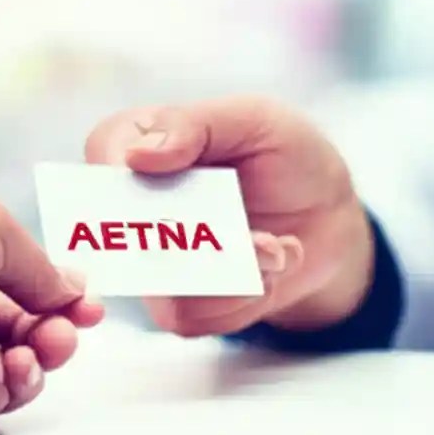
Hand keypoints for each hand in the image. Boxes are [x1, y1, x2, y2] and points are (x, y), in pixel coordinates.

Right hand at [84, 97, 373, 336]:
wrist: (329, 219)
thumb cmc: (287, 156)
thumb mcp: (254, 120)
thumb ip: (193, 126)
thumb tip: (136, 155)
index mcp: (140, 144)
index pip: (104, 150)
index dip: (128, 167)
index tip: (183, 172)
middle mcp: (135, 207)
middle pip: (125, 226)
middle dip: (201, 233)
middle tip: (258, 236)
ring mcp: (152, 262)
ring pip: (165, 280)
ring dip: (238, 267)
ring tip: (277, 247)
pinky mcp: (180, 308)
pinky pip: (195, 315)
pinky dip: (249, 292)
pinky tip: (276, 265)